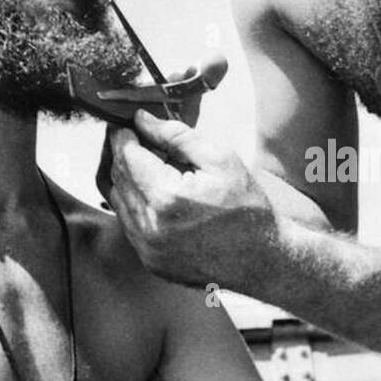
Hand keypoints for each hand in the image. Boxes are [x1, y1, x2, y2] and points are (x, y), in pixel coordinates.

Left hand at [106, 109, 274, 289]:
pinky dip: (135, 202)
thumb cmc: (247, 207)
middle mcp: (150, 227)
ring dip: (127, 177)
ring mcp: (147, 249)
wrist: (263, 259)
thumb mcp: (219, 158)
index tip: (129, 122)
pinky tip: (156, 192)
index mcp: (166, 198)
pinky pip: (128, 223)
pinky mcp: (150, 261)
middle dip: (124, 153)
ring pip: (117, 200)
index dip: (124, 134)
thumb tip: (141, 119)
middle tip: (140, 138)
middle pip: (117, 176)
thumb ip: (175, 135)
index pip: (126, 155)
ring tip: (152, 164)